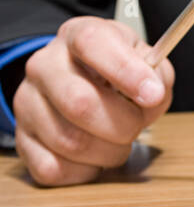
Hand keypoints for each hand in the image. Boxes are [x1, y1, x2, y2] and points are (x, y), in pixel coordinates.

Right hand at [13, 16, 173, 186]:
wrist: (75, 82)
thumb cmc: (112, 73)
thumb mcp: (141, 59)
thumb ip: (157, 74)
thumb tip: (153, 94)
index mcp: (76, 36)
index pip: (92, 43)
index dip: (126, 71)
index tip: (152, 94)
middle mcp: (44, 66)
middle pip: (80, 103)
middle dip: (123, 124)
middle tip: (137, 125)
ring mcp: (27, 103)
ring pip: (70, 142)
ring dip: (109, 151)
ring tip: (118, 141)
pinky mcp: (23, 140)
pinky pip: (54, 169)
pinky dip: (85, 171)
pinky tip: (94, 156)